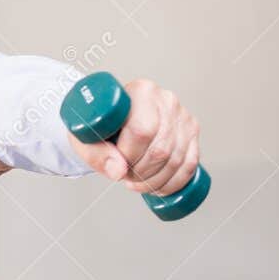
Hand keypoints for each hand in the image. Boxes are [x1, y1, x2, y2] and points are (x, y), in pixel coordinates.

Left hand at [67, 78, 199, 195]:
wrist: (112, 118)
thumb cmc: (99, 125)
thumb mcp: (86, 138)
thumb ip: (97, 155)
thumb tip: (118, 170)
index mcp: (140, 91)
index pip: (141, 131)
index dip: (128, 156)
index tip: (116, 163)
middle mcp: (166, 100)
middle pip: (160, 149)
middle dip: (139, 172)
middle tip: (124, 175)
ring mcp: (182, 117)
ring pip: (176, 160)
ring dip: (153, 181)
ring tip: (136, 180)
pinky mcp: (191, 132)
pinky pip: (189, 165)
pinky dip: (173, 183)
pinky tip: (157, 187)